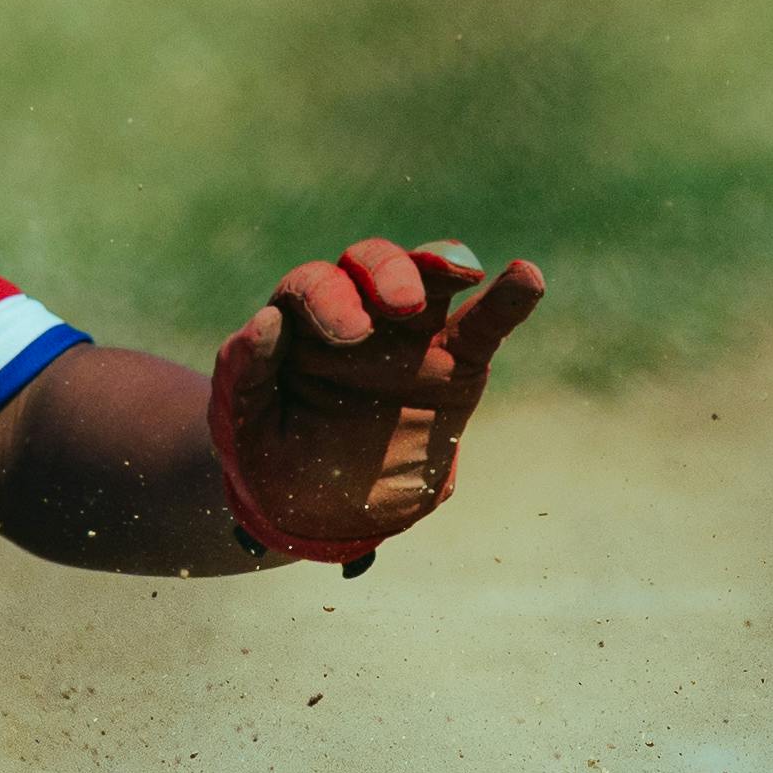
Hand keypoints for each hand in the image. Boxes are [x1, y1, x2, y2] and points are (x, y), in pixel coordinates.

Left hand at [208, 237, 543, 561]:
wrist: (330, 508)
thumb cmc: (276, 456)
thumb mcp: (246, 425)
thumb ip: (248, 374)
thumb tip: (264, 320)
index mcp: (299, 324)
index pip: (313, 286)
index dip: (327, 299)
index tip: (347, 334)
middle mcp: (357, 316)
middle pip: (371, 265)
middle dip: (386, 273)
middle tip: (400, 307)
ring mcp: (409, 338)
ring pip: (427, 280)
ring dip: (440, 263)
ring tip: (461, 269)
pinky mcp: (457, 366)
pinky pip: (486, 325)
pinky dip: (508, 299)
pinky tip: (526, 276)